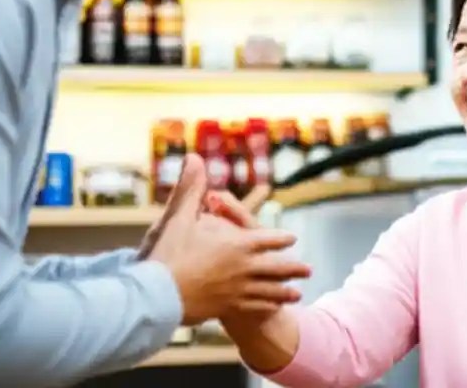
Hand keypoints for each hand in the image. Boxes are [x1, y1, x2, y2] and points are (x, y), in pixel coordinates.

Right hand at [148, 156, 312, 324]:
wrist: (156, 298)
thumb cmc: (168, 254)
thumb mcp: (179, 217)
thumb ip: (191, 188)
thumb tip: (193, 157)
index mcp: (237, 244)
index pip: (267, 239)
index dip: (280, 238)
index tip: (292, 238)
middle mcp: (243, 268)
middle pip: (276, 268)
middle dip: (293, 268)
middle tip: (309, 269)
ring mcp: (237, 291)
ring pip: (269, 292)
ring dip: (285, 292)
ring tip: (297, 295)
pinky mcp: (226, 309)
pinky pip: (253, 308)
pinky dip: (266, 308)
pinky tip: (271, 309)